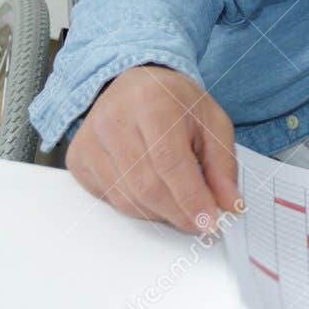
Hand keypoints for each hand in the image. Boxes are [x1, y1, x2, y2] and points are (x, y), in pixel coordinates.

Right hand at [65, 65, 241, 232]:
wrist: (135, 85)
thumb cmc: (176, 104)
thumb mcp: (213, 124)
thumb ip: (223, 165)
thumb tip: (231, 205)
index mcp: (152, 103)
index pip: (169, 161)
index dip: (190, 198)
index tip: (210, 222)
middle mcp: (113, 119)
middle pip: (146, 185)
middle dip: (178, 212)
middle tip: (200, 222)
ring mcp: (90, 140)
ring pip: (127, 198)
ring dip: (160, 212)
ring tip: (180, 203)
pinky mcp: (78, 158)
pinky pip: (110, 198)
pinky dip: (138, 207)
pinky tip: (153, 192)